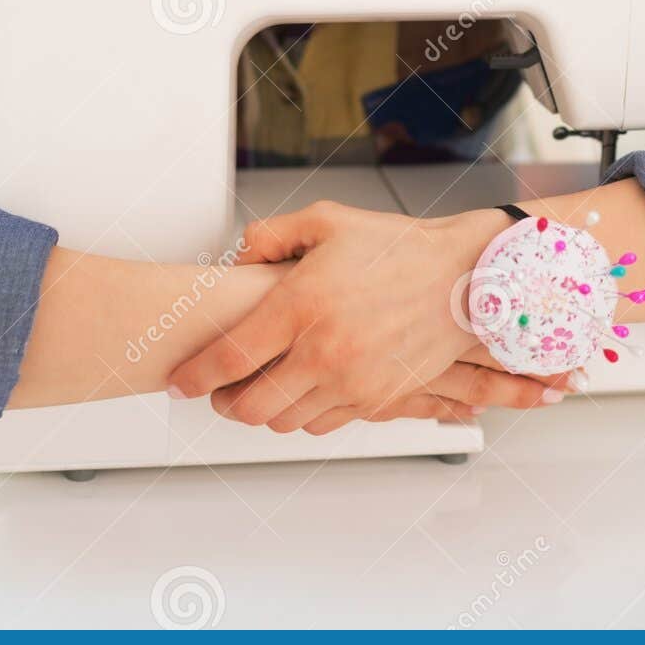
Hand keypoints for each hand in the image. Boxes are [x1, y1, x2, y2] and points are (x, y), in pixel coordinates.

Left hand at [165, 201, 550, 431]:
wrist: (464, 280)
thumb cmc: (399, 249)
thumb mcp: (327, 221)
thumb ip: (272, 236)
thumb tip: (238, 255)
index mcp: (302, 304)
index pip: (228, 356)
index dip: (194, 376)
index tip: (180, 381)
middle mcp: (323, 350)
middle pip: (249, 405)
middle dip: (224, 402)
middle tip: (218, 389)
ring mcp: (351, 381)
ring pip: (284, 420)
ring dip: (263, 410)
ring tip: (260, 387)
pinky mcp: (376, 400)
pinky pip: (323, 423)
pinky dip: (304, 413)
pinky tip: (303, 389)